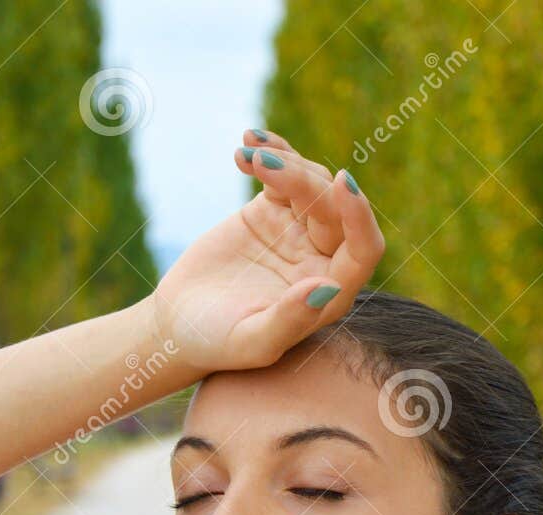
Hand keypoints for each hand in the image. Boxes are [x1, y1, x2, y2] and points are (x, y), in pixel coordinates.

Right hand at [149, 129, 384, 375]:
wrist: (179, 325)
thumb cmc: (219, 344)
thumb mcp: (252, 342)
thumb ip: (290, 320)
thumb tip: (326, 286)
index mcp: (331, 294)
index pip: (364, 249)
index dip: (359, 215)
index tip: (343, 182)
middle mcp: (323, 259)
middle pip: (333, 208)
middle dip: (304, 182)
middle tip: (263, 167)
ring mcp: (298, 232)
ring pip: (311, 184)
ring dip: (285, 162)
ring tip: (249, 155)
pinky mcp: (271, 211)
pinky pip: (282, 175)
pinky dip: (270, 153)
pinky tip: (246, 141)